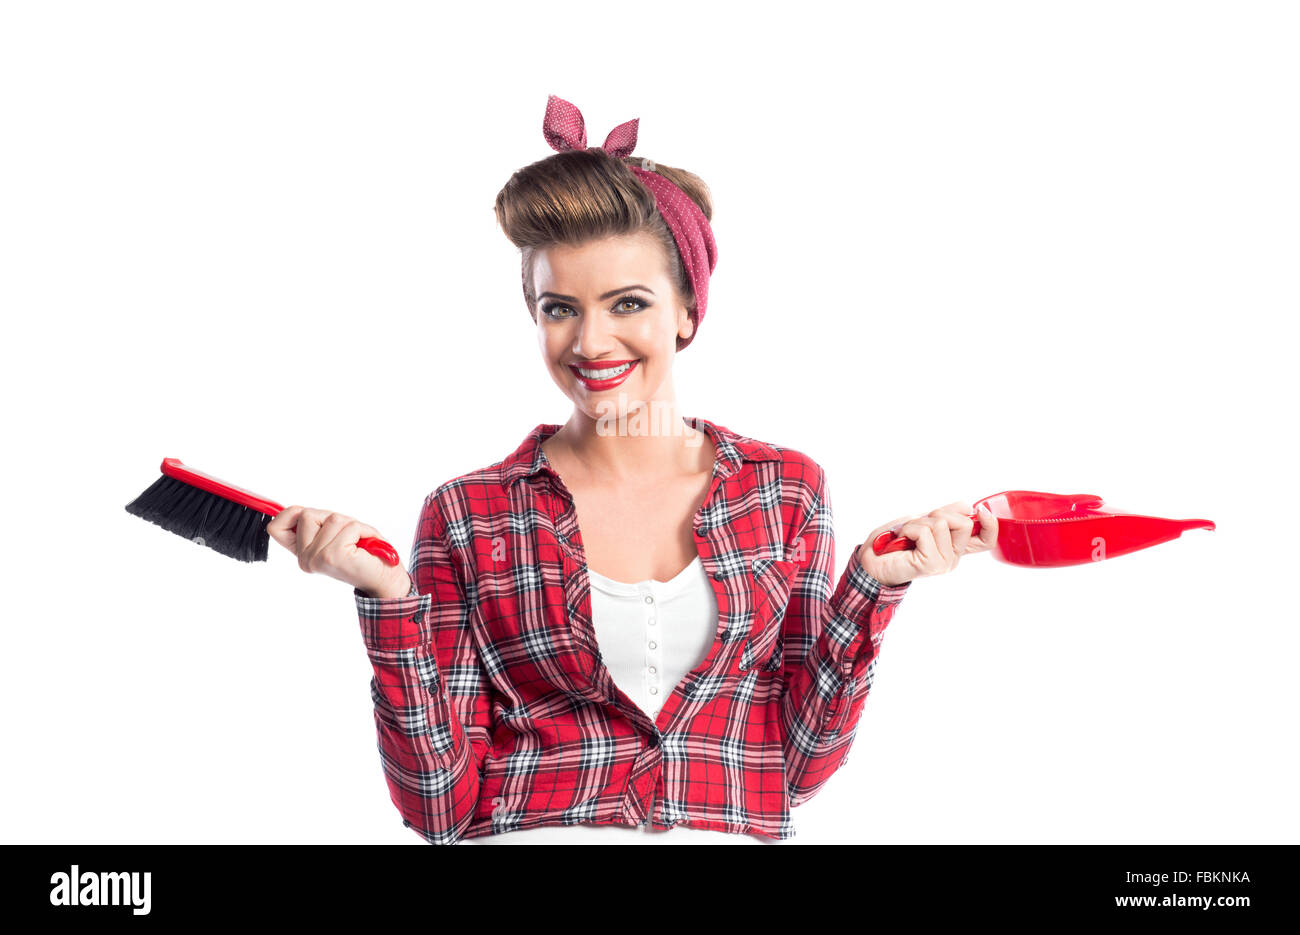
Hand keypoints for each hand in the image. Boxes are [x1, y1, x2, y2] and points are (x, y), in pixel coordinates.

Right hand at [266, 505, 411, 597]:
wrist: (384, 579)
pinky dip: (363, 530)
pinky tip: (364, 546)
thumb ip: (316, 524)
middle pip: (306, 513)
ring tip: (358, 542)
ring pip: (331, 518)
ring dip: (352, 525)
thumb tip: (295, 509)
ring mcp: (316, 558)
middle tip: (348, 535)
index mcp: (302, 553)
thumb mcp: (335, 534)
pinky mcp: (332, 556)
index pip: (276, 527)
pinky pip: (349, 526)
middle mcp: (305, 559)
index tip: (304, 513)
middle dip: (332, 517)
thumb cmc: (363, 554)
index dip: (288, 513)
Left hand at [857, 501, 997, 586]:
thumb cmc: (893, 542)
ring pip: (940, 524)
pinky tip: (902, 540)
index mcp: (954, 546)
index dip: (991, 524)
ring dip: (916, 522)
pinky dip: (908, 529)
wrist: (871, 560)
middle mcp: (952, 557)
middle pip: (964, 522)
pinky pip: (924, 532)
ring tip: (905, 535)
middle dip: (938, 514)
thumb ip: (944, 515)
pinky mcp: (931, 564)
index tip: (981, 510)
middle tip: (918, 525)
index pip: (986, 540)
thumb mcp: (921, 522)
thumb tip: (966, 505)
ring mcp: (944, 562)